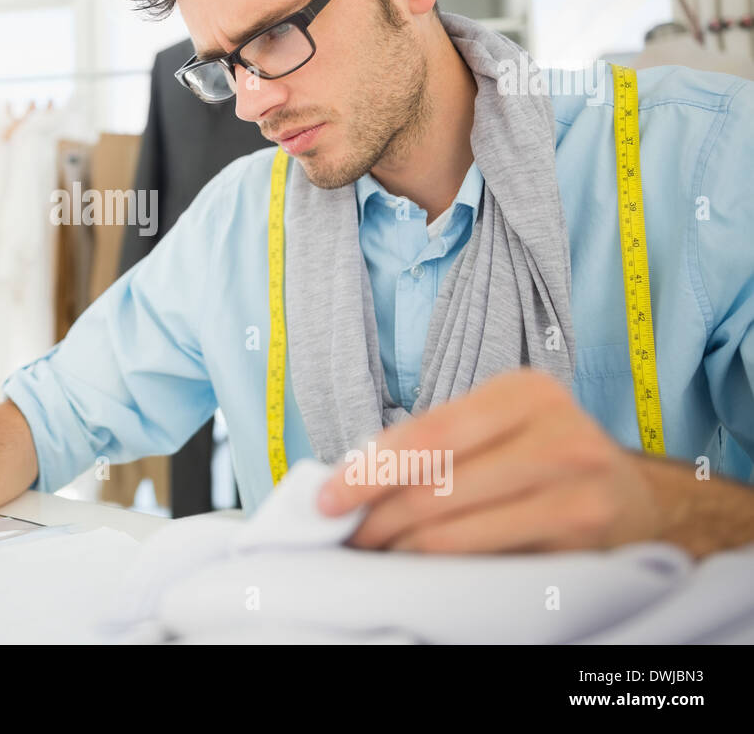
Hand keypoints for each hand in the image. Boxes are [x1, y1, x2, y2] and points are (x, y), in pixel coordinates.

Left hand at [316, 368, 664, 552]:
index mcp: (525, 391)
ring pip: (454, 530)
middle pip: (435, 486)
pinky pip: (486, 562)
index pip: (425, 435)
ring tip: (379, 551)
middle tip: (349, 536)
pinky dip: (442, 568)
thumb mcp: (497, 428)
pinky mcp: (582, 540)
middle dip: (377, 518)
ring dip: (402, 548)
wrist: (634, 499)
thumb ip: (435, 443)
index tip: (326, 501)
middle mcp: (558, 433)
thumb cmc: (542, 457)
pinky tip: (423, 565)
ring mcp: (576, 488)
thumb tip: (349, 479)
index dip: (367, 472)